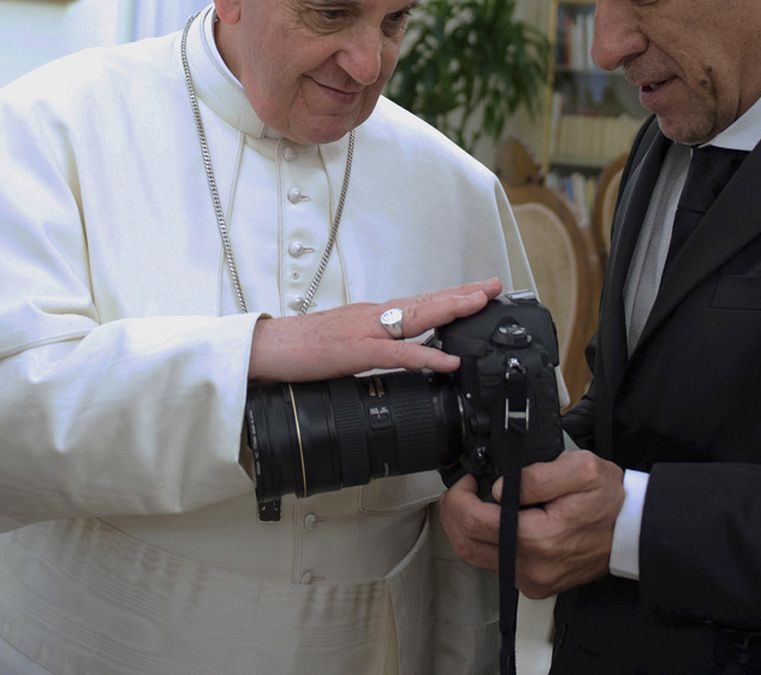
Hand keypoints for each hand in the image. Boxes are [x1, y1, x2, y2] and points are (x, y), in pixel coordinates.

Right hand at [248, 278, 501, 381]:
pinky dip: (426, 355)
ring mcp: (365, 330)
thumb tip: (397, 354)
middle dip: (462, 293)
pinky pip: (399, 354)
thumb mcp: (344, 344)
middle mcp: (372, 315)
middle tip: (495, 286)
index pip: (418, 302)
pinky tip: (448, 360)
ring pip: (418, 316)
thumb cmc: (300, 350)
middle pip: (426, 300)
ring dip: (451, 309)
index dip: (450, 296)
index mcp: (371, 315)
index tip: (478, 291)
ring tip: (480, 304)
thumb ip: (372, 346)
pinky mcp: (356, 351)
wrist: (265, 348)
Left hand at [440, 449, 624, 597]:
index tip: (467, 480)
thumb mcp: (580, 469)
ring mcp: (531, 580)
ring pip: (475, 557)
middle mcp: (530, 567)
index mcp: (538, 538)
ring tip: (472, 503)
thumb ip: (535, 476)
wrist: (633, 533)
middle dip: (454, 513)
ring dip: (465, 528)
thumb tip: (499, 489)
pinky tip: (491, 521)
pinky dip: (484, 541)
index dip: (459, 497)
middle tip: (461, 491)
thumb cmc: (610, 501)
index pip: (472, 521)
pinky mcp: (534, 584)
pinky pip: (495, 564)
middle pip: (465, 543)